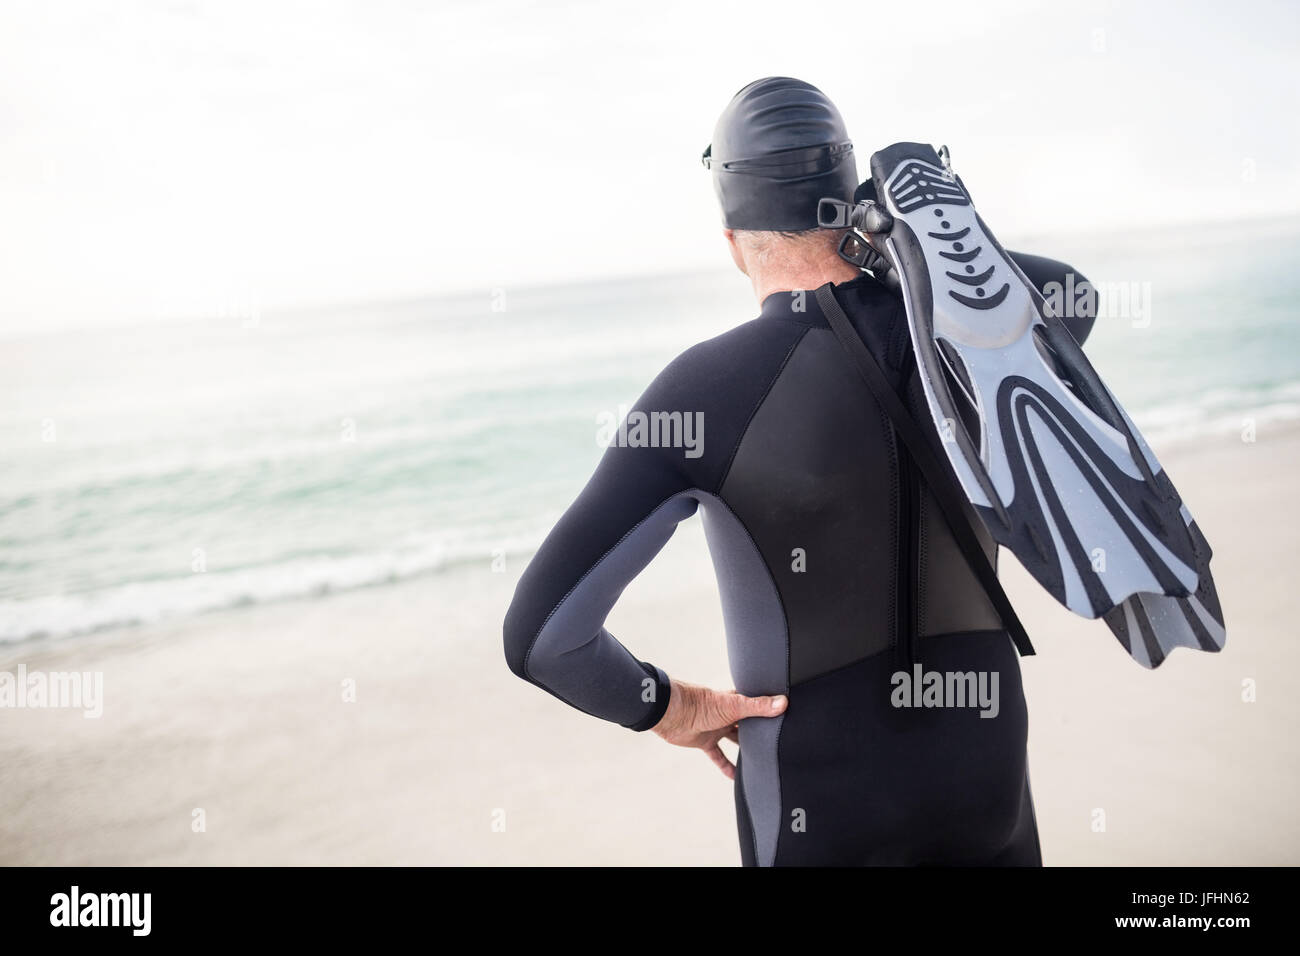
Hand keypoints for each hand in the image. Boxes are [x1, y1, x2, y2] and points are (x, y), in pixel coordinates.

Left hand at [651, 678, 787, 779]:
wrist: (671, 713)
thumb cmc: (699, 703)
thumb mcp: (733, 706)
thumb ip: (758, 706)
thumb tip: (784, 702)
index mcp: (736, 701)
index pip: (758, 704)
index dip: (771, 708)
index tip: (789, 715)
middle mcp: (728, 714)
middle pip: (748, 724)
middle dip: (761, 731)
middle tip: (780, 741)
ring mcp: (717, 728)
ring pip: (735, 740)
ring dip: (745, 749)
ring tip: (763, 759)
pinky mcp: (705, 742)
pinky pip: (718, 756)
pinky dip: (727, 766)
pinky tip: (736, 777)